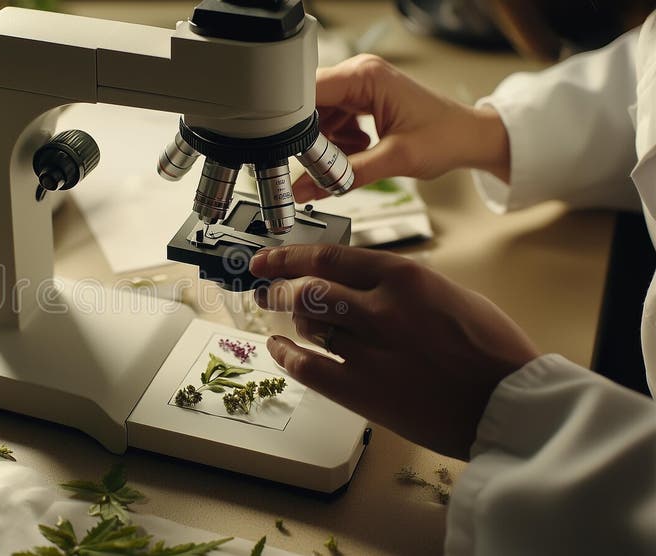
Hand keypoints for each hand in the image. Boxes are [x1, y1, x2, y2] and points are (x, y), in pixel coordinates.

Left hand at [250, 244, 538, 459]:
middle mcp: (380, 309)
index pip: (328, 257)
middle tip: (265, 289)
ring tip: (276, 315)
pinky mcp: (362, 390)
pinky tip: (278, 348)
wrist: (509, 403)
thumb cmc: (491, 350)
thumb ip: (402, 285)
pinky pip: (308, 366)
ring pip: (308, 325)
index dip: (289, 256)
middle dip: (279, 288)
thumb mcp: (449, 294)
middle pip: (308, 290)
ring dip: (287, 318)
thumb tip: (363, 283)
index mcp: (404, 278)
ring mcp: (369, 350)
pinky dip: (286, 354)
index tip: (269, 258)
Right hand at [295, 54, 509, 201]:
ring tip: (353, 157)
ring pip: (318, 117)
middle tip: (323, 164)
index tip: (289, 151)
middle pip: (309, 105)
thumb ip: (345, 176)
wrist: (470, 137)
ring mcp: (360, 86)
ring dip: (327, 144)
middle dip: (311, 139)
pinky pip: (331, 122)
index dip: (292, 123)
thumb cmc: (446, 137)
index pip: (308, 92)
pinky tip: (359, 150)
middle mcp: (360, 74)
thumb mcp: (393, 160)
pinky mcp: (361, 99)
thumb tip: (306, 191)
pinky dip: (337, 142)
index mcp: (366, 76)